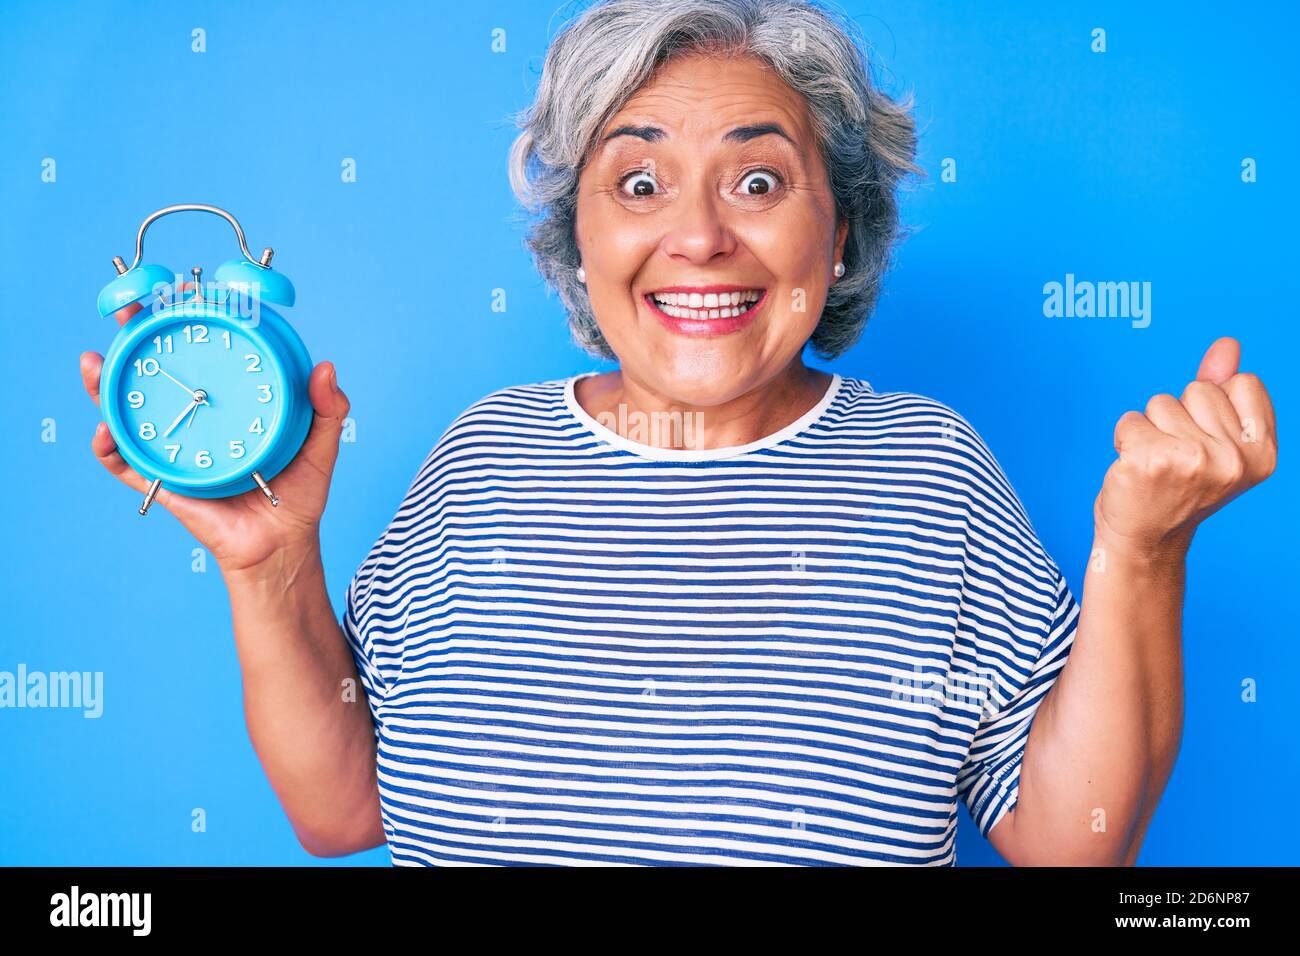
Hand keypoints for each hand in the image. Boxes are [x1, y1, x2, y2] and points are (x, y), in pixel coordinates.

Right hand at [80, 285, 351, 574]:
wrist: (281, 546)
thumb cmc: (297, 495)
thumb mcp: (320, 447)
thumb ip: (329, 409)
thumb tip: (326, 367)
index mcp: (227, 403)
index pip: (201, 355)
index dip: (185, 324)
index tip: (179, 295)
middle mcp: (195, 419)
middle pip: (154, 373)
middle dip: (131, 341)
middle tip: (125, 312)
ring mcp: (173, 448)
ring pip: (128, 412)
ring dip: (102, 387)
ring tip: (93, 364)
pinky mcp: (163, 480)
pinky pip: (126, 463)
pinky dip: (109, 448)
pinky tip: (105, 430)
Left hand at [1094, 336, 1277, 558]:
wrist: (1143, 539)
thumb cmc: (1177, 488)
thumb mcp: (1214, 439)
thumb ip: (1222, 389)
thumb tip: (1228, 344)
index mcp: (1262, 453)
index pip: (1242, 382)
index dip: (1215, 406)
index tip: (1206, 444)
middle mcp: (1235, 460)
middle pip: (1198, 388)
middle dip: (1180, 416)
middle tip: (1176, 459)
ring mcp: (1195, 459)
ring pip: (1161, 401)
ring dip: (1151, 428)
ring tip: (1156, 465)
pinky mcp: (1153, 459)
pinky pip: (1130, 419)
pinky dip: (1125, 438)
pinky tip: (1133, 469)